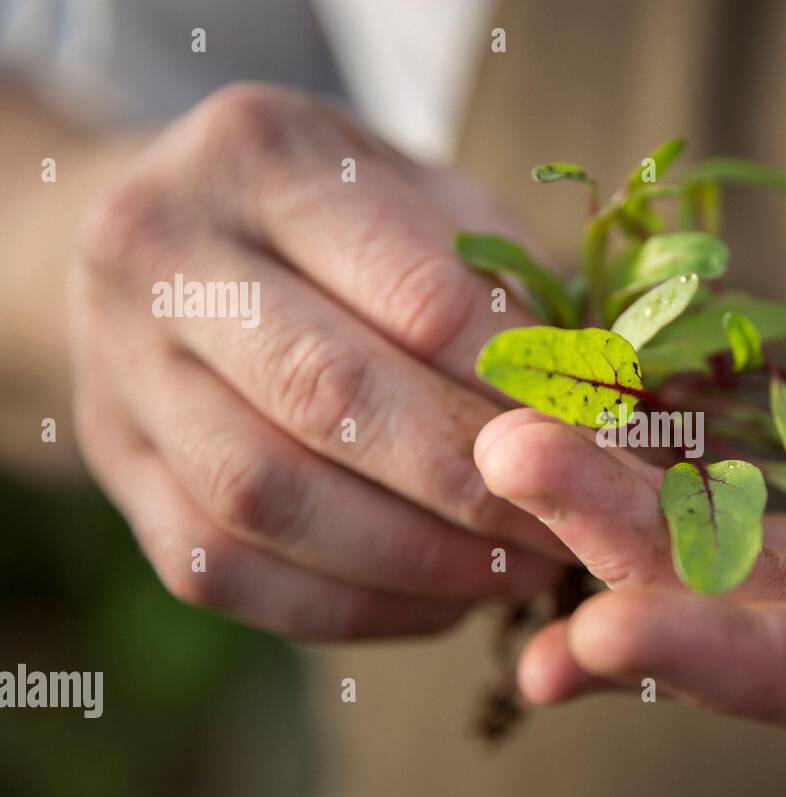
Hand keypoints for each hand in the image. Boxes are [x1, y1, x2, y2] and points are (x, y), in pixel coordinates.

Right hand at [70, 83, 564, 638]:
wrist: (164, 241)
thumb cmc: (336, 218)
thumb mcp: (427, 199)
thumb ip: (514, 287)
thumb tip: (625, 408)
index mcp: (261, 156)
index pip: (421, 295)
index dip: (529, 390)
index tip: (617, 445)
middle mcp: (160, 254)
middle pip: (332, 398)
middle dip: (476, 485)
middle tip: (575, 532)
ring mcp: (119, 368)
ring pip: (267, 499)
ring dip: (417, 560)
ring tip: (520, 575)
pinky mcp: (114, 470)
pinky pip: (223, 567)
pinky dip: (348, 605)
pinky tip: (440, 601)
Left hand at [478, 352, 785, 747]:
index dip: (746, 666)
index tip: (612, 630)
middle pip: (767, 609)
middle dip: (634, 552)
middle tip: (513, 469)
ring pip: (750, 542)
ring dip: (632, 502)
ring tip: (515, 454)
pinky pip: (781, 492)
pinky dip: (696, 468)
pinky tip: (605, 441)